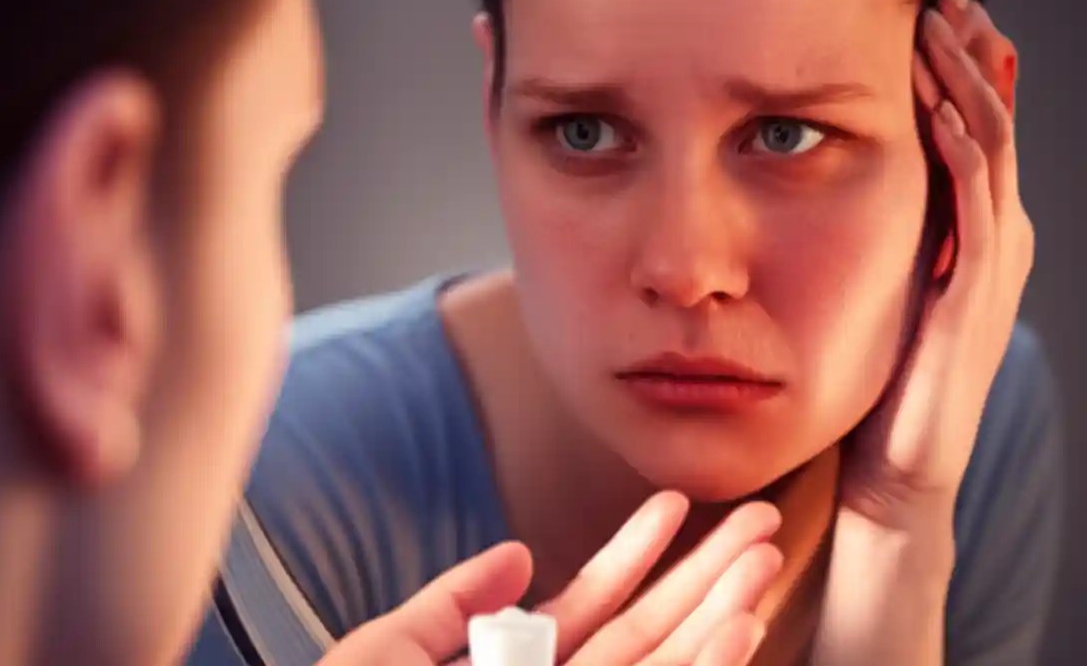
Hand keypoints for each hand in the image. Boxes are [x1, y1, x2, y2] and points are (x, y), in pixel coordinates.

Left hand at [320, 492, 782, 665]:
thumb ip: (451, 604)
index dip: (633, 553)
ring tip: (765, 562)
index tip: (675, 503)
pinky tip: (741, 629)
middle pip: (647, 633)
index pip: (588, 606)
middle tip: (761, 523)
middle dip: (705, 578)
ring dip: (722, 617)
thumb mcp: (388, 655)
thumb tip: (521, 555)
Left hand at [840, 0, 1031, 528]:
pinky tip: (937, 106)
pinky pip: (976, 201)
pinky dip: (961, 146)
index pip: (973, 127)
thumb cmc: (878, 382)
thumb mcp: (879, 289)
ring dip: (965, 82)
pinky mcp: (974, 292)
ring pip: (991, 146)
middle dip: (968, 53)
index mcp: (971, 233)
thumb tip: (838, 181)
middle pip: (992, 119)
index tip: (924, 15)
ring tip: (939, 27)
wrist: (893, 469)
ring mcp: (993, 263)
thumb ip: (880, 237)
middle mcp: (994, 238)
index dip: (957, 68)